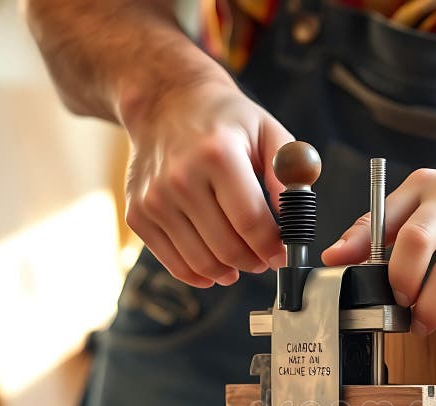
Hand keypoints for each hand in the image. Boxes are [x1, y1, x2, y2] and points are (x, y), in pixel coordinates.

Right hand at [123, 75, 292, 287]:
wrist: (164, 102)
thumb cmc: (226, 121)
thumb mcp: (268, 132)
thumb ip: (290, 174)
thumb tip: (297, 220)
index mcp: (217, 155)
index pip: (251, 222)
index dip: (273, 248)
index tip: (284, 256)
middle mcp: (181, 178)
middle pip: (228, 248)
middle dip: (254, 262)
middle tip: (265, 259)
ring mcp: (154, 199)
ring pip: (202, 262)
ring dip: (230, 271)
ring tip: (243, 261)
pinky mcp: (138, 214)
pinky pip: (174, 264)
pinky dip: (200, 274)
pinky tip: (217, 268)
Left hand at [323, 152, 435, 332]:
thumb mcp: (421, 199)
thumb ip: (376, 227)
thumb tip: (334, 258)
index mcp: (431, 184)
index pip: (391, 221)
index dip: (374, 260)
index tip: (374, 290)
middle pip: (420, 246)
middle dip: (404, 289)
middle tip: (402, 310)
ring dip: (433, 310)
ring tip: (426, 323)